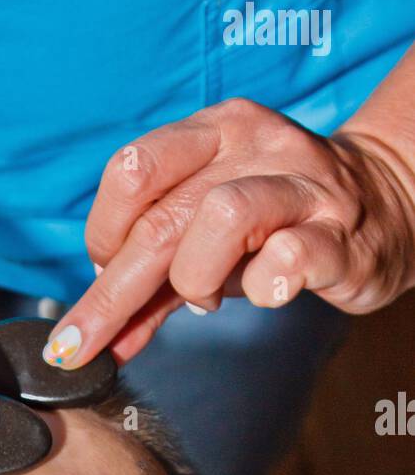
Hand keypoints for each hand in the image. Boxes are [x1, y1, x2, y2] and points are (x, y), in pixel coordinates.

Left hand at [42, 98, 414, 369]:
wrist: (385, 207)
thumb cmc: (281, 222)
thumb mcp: (208, 239)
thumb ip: (153, 285)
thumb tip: (98, 342)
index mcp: (215, 132)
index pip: (132, 170)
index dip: (103, 233)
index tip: (102, 274)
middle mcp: (257, 146)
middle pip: (163, 216)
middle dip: (115, 291)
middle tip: (90, 341)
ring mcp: (303, 186)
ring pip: (222, 217)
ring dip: (194, 279)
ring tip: (205, 299)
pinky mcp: (341, 235)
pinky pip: (289, 256)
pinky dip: (262, 287)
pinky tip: (263, 293)